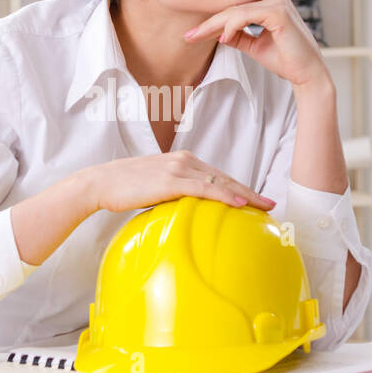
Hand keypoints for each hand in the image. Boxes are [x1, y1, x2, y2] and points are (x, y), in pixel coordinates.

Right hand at [89, 151, 276, 215]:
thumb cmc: (123, 188)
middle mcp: (185, 160)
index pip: (218, 176)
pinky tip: (240, 204)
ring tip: (264, 206)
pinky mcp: (171, 180)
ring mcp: (179, 168)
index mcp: (182, 161)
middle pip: (225, 177)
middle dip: (250, 191)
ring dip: (245, 194)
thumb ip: (172, 194)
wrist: (100, 182)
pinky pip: (206, 189)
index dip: (239, 187)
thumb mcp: (153, 189)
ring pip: (221, 182)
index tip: (256, 199)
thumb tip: (183, 212)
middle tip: (270, 204)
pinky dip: (225, 195)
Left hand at [184, 0, 328, 87]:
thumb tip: (218, 33)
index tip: (194, 34)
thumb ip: (238, 36)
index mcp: (271, 2)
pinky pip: (246, 16)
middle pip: (234, 8)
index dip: (214, 21)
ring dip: (215, 25)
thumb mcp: (255, 46)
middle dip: (209, 23)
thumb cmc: (286, 60)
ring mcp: (278, 2)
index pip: (236, 8)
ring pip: (237, 11)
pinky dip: (231, 27)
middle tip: (189, 35)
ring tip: (199, 36)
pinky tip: (222, 38)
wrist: (306, 74)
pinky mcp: (278, 12)